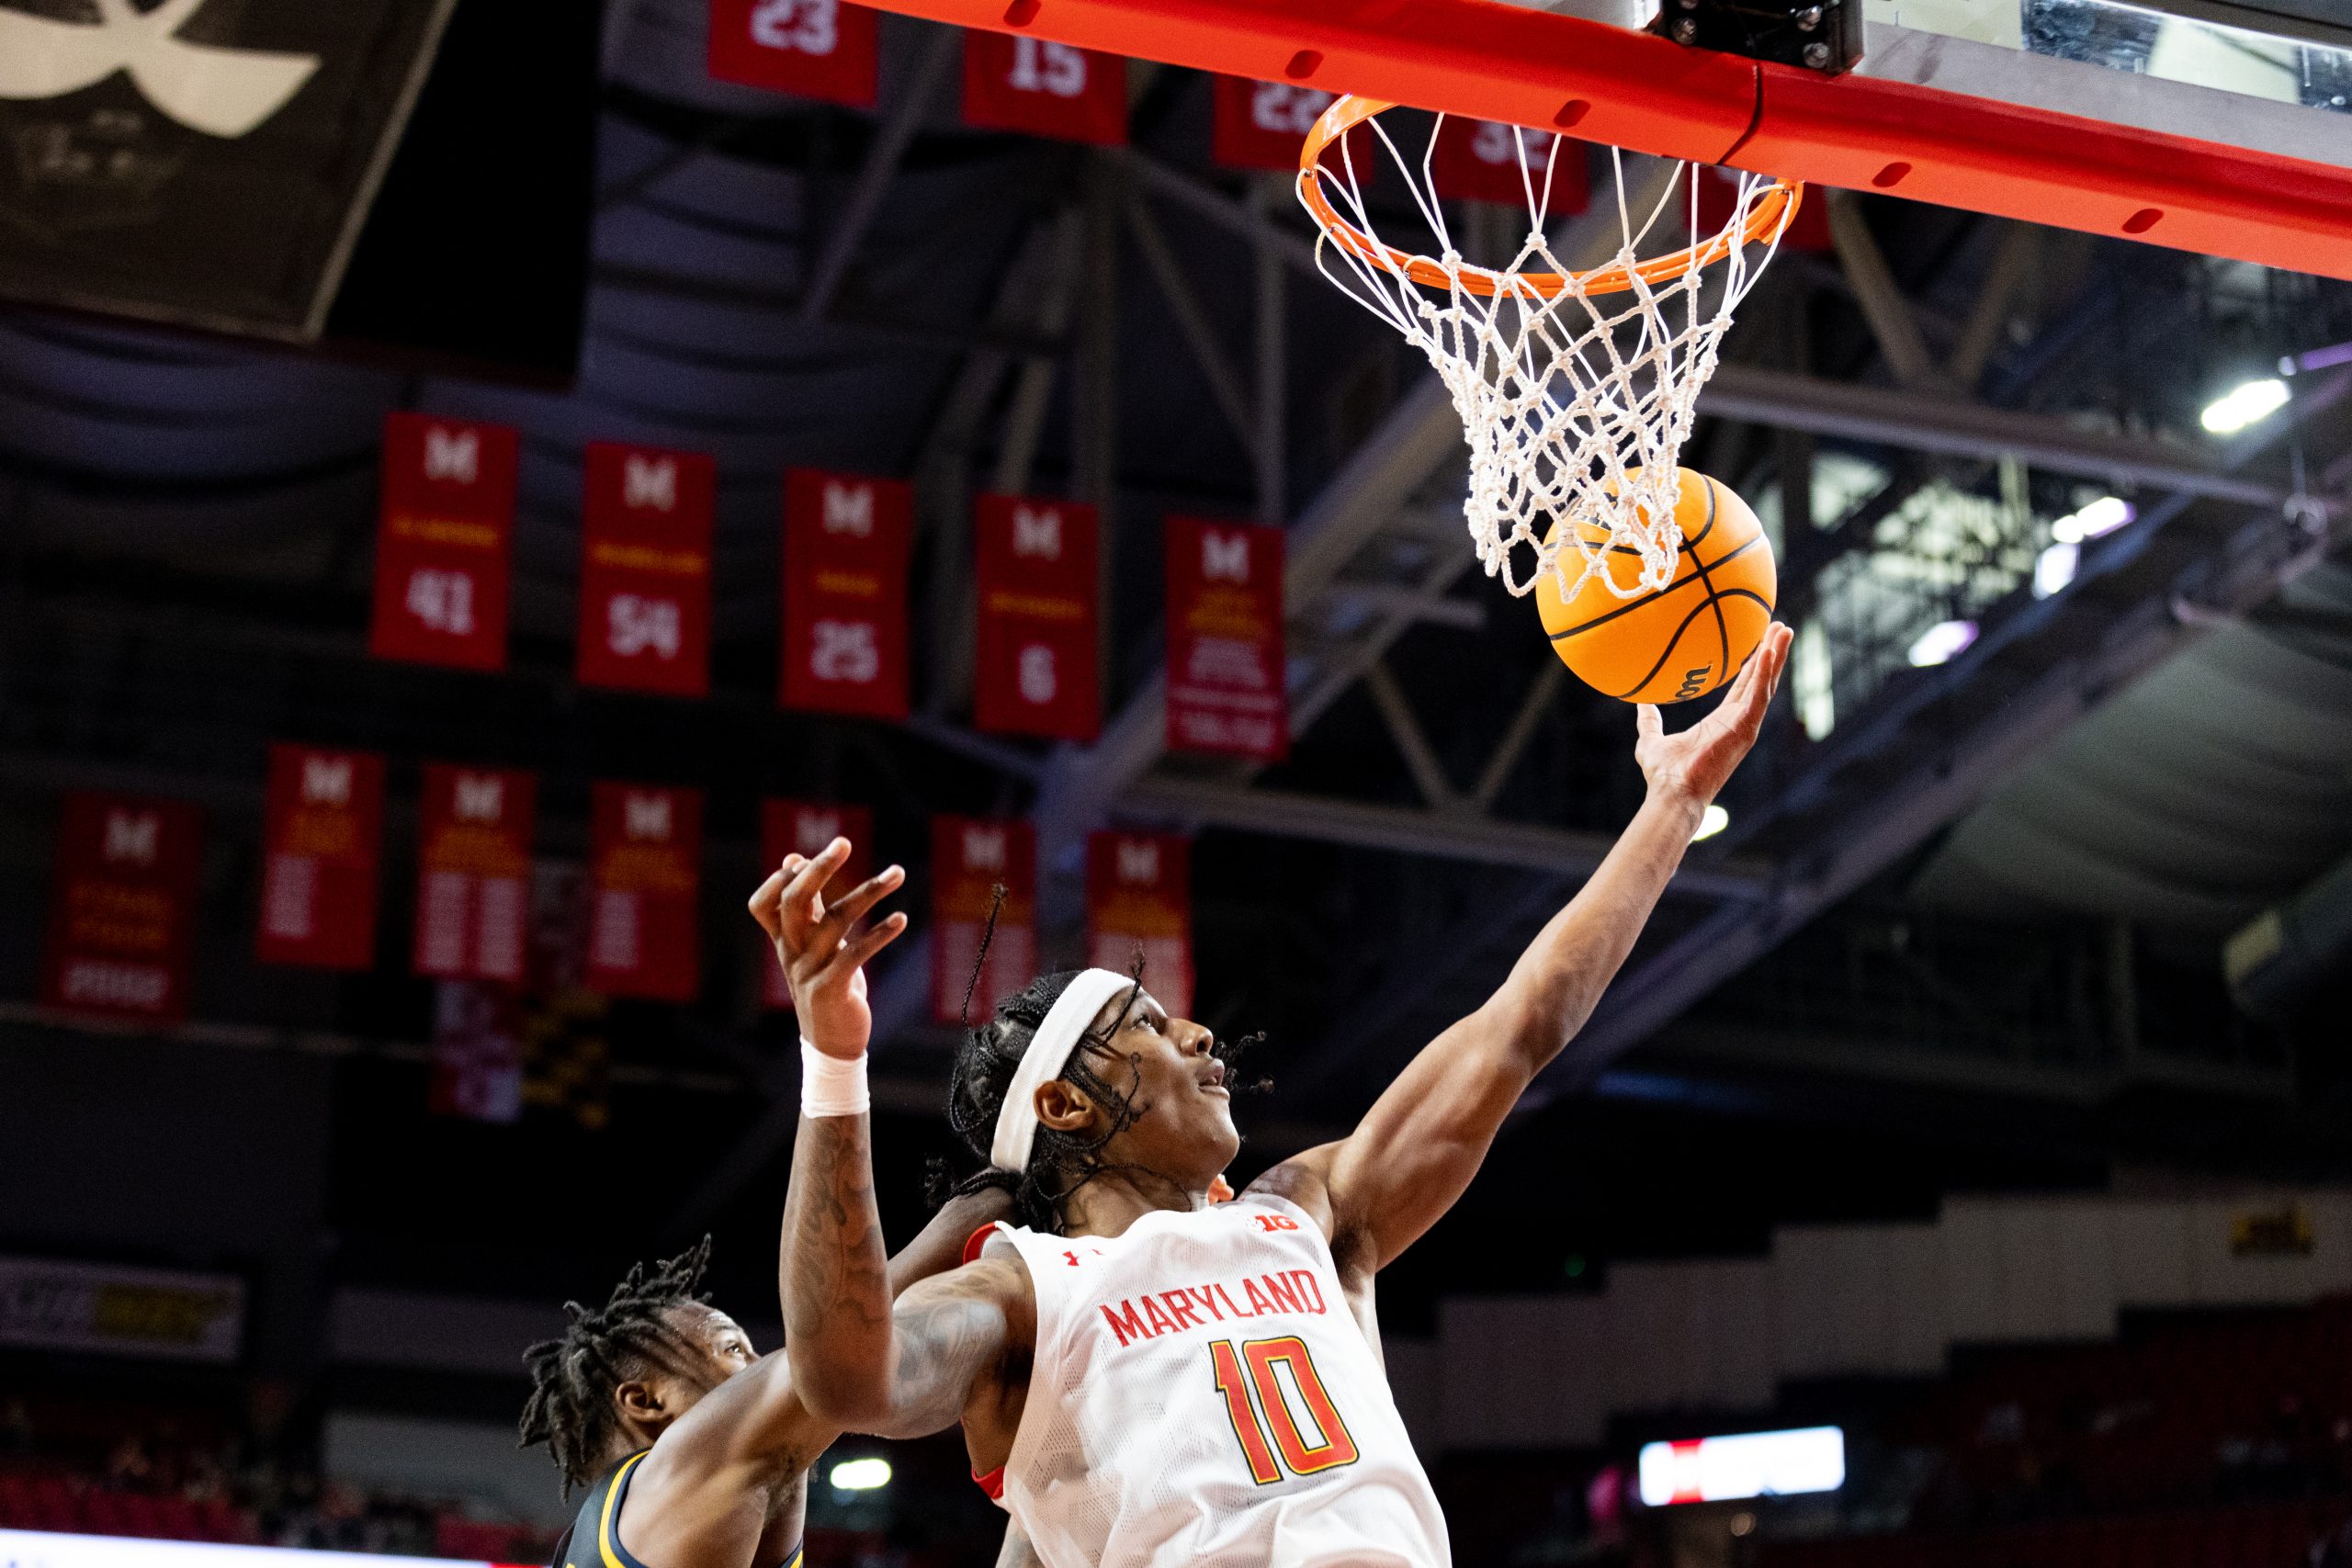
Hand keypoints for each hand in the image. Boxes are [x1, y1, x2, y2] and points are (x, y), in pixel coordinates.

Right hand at [747, 839, 907, 1058]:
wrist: (832, 1045)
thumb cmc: (827, 986)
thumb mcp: (814, 946)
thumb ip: (808, 906)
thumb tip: (793, 858)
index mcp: (784, 942)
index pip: (763, 905)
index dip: (778, 880)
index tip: (802, 857)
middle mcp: (791, 954)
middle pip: (795, 902)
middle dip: (819, 869)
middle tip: (844, 842)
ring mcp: (809, 972)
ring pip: (834, 921)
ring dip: (869, 892)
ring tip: (897, 872)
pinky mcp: (832, 989)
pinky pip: (855, 954)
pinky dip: (880, 934)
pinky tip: (901, 918)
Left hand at [1634, 621, 1791, 806]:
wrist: (1672, 793)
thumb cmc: (1664, 775)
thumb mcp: (1651, 739)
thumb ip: (1650, 721)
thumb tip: (1641, 704)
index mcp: (1722, 722)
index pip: (1743, 687)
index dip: (1752, 665)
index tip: (1760, 642)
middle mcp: (1738, 722)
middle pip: (1760, 681)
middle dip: (1771, 654)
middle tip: (1780, 627)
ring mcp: (1744, 726)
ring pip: (1765, 685)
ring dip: (1775, 657)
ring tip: (1783, 630)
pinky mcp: (1745, 729)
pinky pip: (1758, 696)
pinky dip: (1765, 674)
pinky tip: (1768, 652)